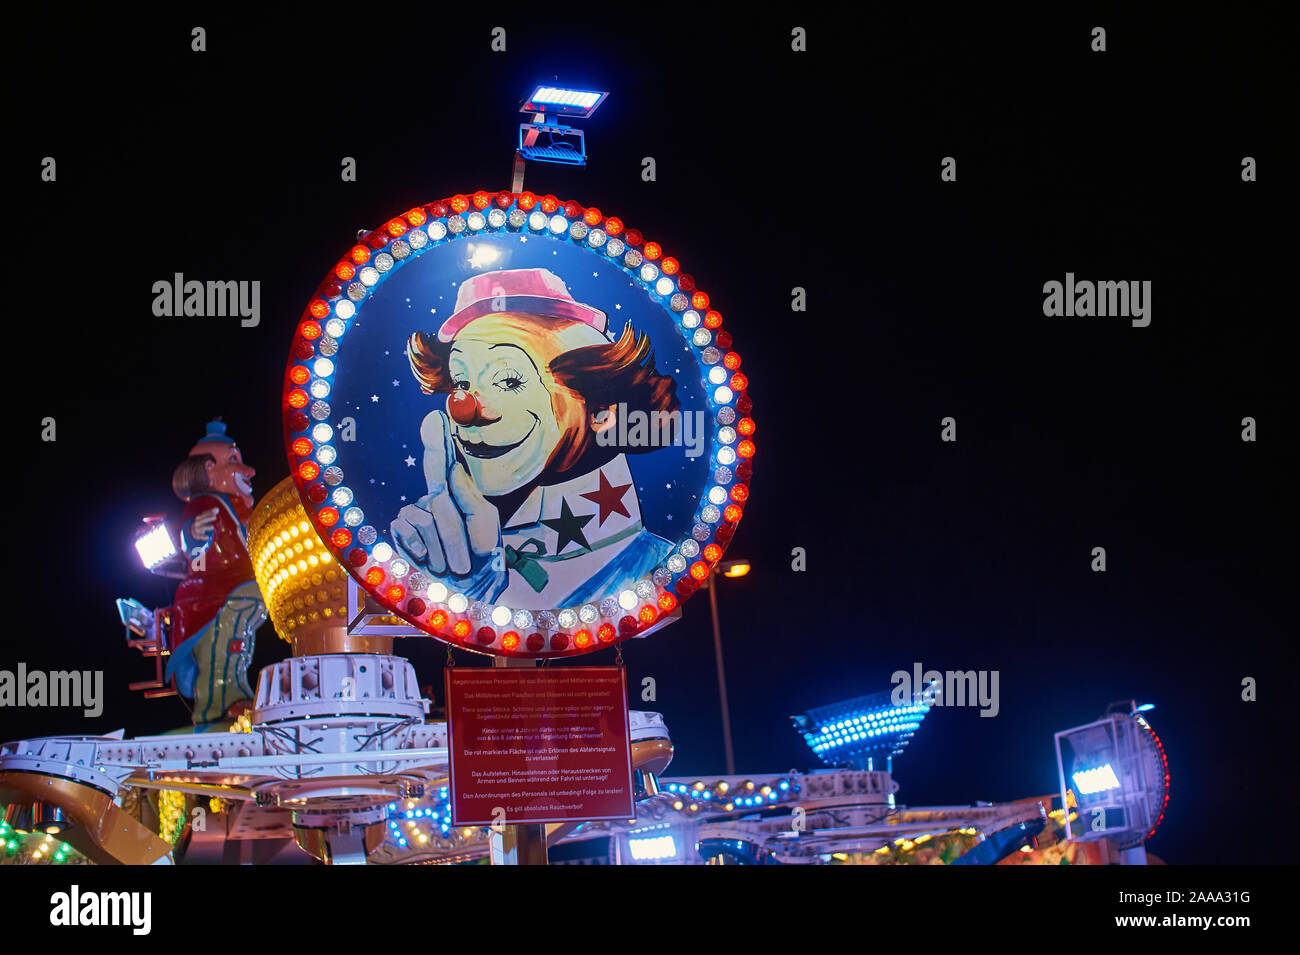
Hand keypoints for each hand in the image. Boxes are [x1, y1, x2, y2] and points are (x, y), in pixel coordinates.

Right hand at [191, 507, 218, 541]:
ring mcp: (197, 529)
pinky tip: (207, 537)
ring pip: (201, 528)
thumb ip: (211, 512)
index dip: (209, 513)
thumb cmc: (201, 522)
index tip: (216, 511)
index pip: (203, 514)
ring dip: (206, 527)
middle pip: (201, 520)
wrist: (193, 531)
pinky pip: (200, 536)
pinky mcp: (198, 535)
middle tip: (215, 517)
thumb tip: (217, 508)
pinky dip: (203, 537)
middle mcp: (197, 523)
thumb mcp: (205, 517)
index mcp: (198, 518)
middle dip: (208, 518)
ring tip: (212, 527)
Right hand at [391, 410, 500, 579]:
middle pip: (440, 501)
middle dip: (455, 537)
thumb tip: (451, 466)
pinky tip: (430, 563)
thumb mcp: (485, 524)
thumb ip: (467, 494)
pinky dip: (423, 551)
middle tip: (466, 564)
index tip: (435, 416)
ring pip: (425, 517)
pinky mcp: (400, 531)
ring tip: (451, 566)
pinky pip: (408, 530)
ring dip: (443, 549)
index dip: (437, 439)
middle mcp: (433, 499)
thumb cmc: (483, 560)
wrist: (470, 596)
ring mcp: (415, 514)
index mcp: (457, 494)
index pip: (444, 461)